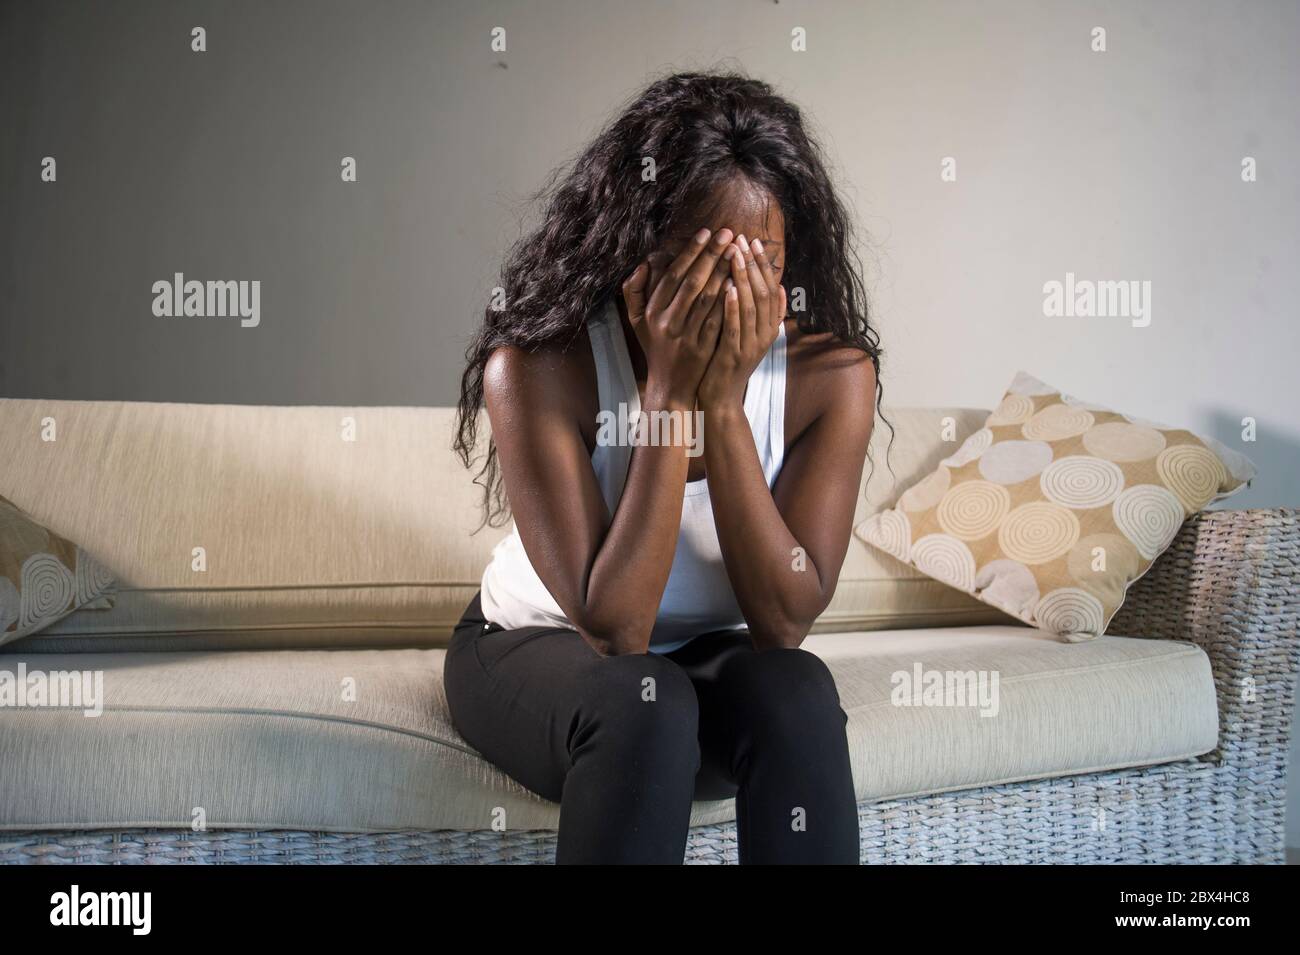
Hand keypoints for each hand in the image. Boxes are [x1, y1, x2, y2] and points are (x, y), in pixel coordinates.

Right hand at [621, 227, 733, 406]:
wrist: (669, 386)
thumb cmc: (656, 347)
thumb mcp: (637, 320)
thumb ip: (635, 291)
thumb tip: (644, 264)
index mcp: (653, 311)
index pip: (673, 275)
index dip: (690, 252)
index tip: (706, 233)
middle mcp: (667, 322)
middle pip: (692, 282)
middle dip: (711, 255)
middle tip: (728, 234)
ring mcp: (685, 336)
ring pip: (707, 299)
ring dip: (723, 273)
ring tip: (737, 252)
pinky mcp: (702, 349)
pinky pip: (717, 321)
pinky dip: (727, 302)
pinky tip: (739, 284)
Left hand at [697, 234, 785, 411]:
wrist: (720, 397)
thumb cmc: (729, 360)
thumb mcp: (751, 334)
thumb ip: (765, 313)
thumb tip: (780, 286)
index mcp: (769, 327)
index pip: (771, 289)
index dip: (764, 264)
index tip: (754, 241)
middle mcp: (764, 335)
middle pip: (763, 294)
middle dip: (753, 265)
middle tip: (742, 240)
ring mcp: (750, 346)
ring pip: (751, 307)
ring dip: (743, 279)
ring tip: (735, 255)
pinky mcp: (733, 356)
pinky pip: (735, 328)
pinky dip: (732, 307)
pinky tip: (727, 289)